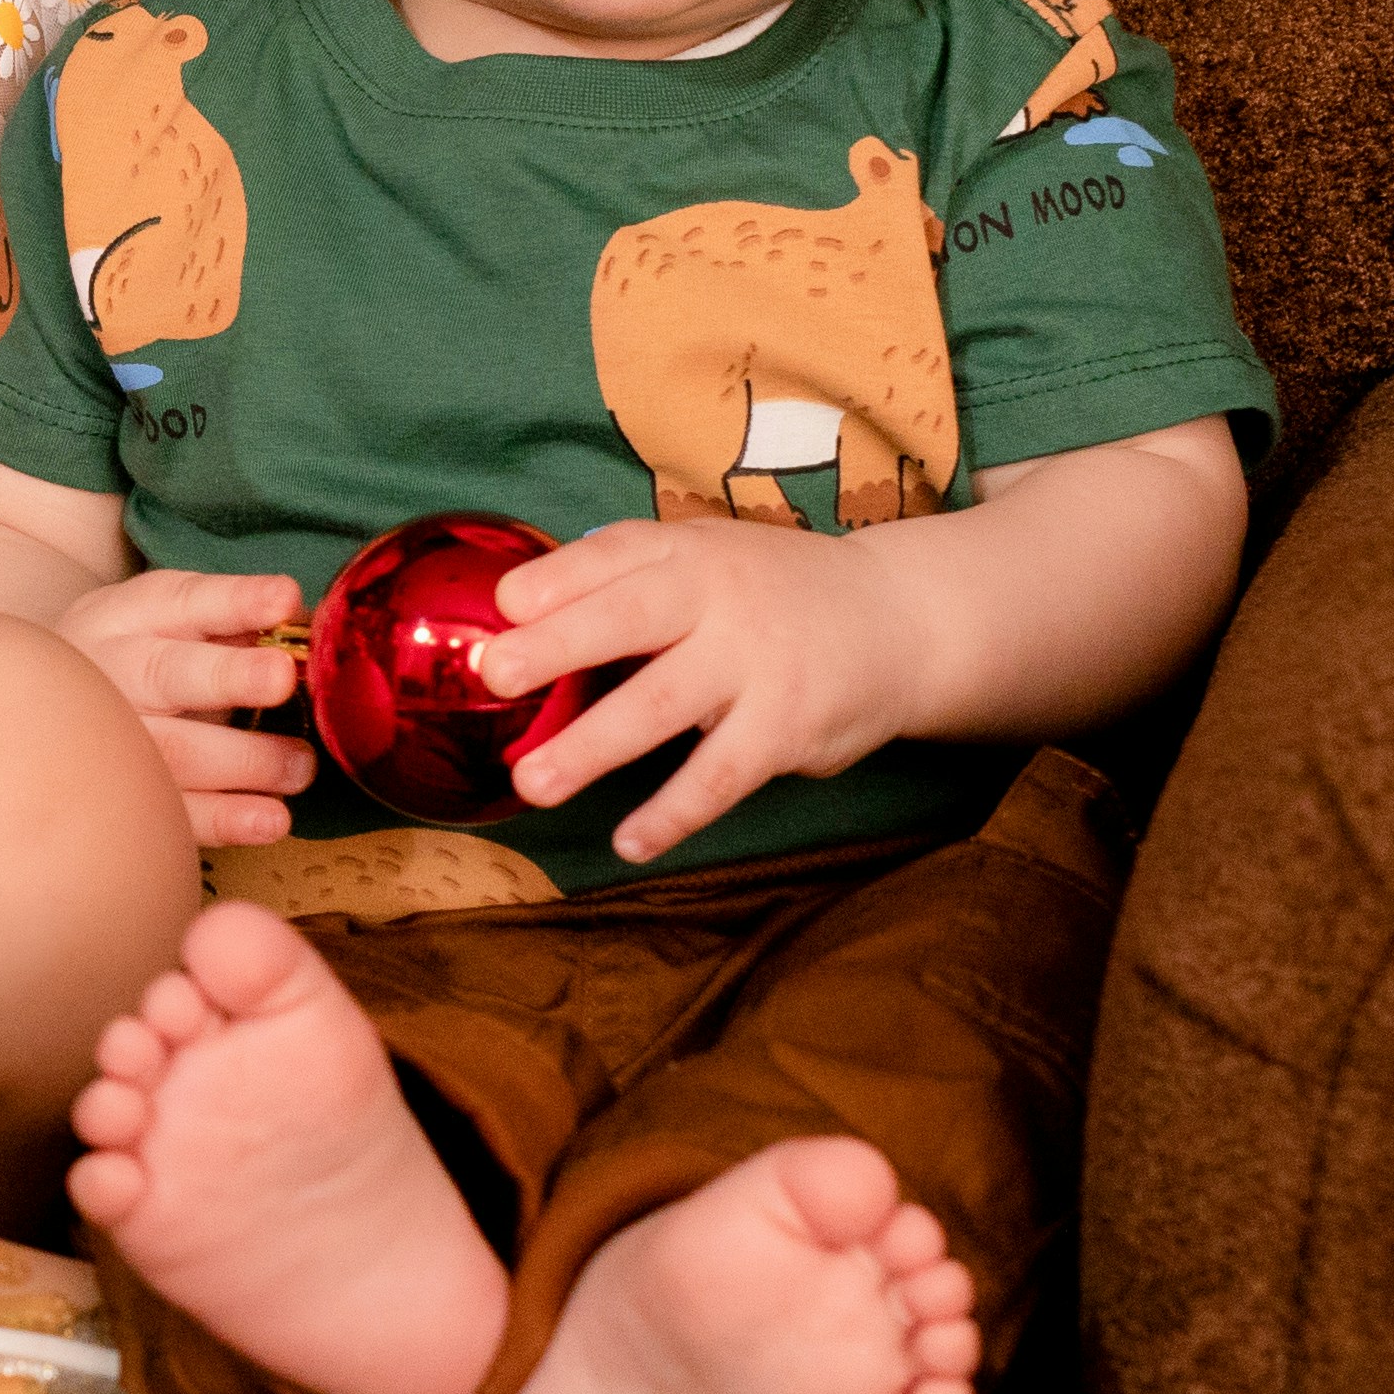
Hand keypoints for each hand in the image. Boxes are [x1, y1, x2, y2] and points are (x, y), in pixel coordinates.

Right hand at [54, 562, 320, 848]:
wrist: (46, 708)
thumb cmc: (134, 658)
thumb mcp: (169, 619)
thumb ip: (237, 619)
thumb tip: (314, 628)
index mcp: (129, 619)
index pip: (185, 602)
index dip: (236, 601)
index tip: (283, 600)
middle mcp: (112, 673)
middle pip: (166, 674)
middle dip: (228, 676)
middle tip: (283, 679)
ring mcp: (111, 741)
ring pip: (171, 752)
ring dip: (243, 761)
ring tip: (301, 766)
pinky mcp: (123, 799)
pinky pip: (172, 814)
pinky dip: (224, 820)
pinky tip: (270, 820)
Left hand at [480, 517, 933, 862]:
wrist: (900, 618)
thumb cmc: (771, 593)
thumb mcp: (708, 558)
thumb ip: (628, 580)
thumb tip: (516, 613)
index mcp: (687, 551)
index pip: (614, 556)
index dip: (556, 578)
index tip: (500, 607)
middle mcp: (720, 598)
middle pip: (629, 618)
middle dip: (558, 646)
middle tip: (493, 675)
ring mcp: (755, 663)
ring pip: (661, 707)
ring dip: (591, 748)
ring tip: (532, 785)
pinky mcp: (786, 726)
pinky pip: (718, 777)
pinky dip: (672, 813)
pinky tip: (629, 841)